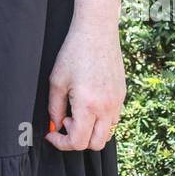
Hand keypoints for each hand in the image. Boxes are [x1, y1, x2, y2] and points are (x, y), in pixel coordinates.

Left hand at [44, 18, 125, 151]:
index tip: (52, 134)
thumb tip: (55, 126)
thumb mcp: (57, 81)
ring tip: (77, 110)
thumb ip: (54, 108)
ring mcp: (117, 102)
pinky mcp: (122, 95)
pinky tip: (88, 103)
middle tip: (65, 120)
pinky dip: (100, 120)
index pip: (78, 142)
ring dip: (91, 131)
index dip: (61, 143)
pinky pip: (113, 118)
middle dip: (77, 140)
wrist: (97, 31)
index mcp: (88, 105)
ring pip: (107, 133)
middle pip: (95, 144)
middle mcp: (107, 107)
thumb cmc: (74, 52)